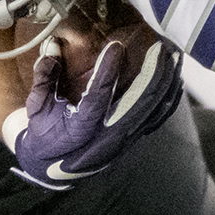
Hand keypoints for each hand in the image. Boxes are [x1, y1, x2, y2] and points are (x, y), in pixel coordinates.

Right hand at [9, 23, 184, 188]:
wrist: (51, 168)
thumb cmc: (44, 132)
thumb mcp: (38, 107)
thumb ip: (45, 78)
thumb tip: (52, 46)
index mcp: (80, 129)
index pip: (98, 96)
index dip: (107, 71)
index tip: (116, 46)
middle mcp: (106, 138)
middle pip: (138, 103)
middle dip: (150, 73)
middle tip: (158, 47)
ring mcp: (124, 140)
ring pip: (153, 110)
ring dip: (165, 82)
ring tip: (173, 57)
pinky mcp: (133, 139)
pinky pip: (158, 118)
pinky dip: (169, 98)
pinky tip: (177, 80)